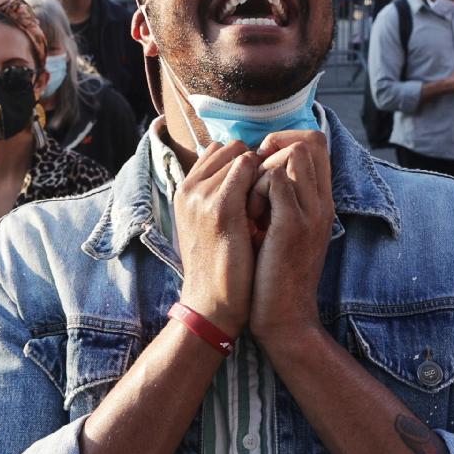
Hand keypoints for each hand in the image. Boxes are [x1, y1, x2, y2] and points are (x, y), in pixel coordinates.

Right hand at [172, 141, 263, 335]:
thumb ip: (218, 195)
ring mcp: (202, 195)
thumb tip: (243, 172)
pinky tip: (270, 209)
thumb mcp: (208, 225)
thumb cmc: (219, 268)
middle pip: (231, 148)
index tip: (257, 186)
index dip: (242, 162)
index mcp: (184, 190)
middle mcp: (188, 188)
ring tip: (265, 207)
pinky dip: (266, 181)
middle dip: (253, 163)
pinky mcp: (221, 207)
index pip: (218, 150)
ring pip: (243, 155)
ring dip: (261, 173)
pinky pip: (251, 168)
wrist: (212, 306)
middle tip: (264, 195)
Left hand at [248, 131, 333, 351]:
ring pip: (291, 155)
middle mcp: (322, 202)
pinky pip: (273, 178)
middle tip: (253, 180)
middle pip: (310, 142)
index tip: (261, 163)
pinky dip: (254, 189)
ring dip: (262, 170)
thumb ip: (281, 199)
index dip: (287, 140)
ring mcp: (311, 211)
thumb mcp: (284, 230)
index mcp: (322, 202)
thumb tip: (258, 168)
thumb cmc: (274, 275)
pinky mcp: (292, 224)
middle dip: (274, 148)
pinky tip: (248, 218)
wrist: (284, 318)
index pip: (317, 143)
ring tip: (251, 203)